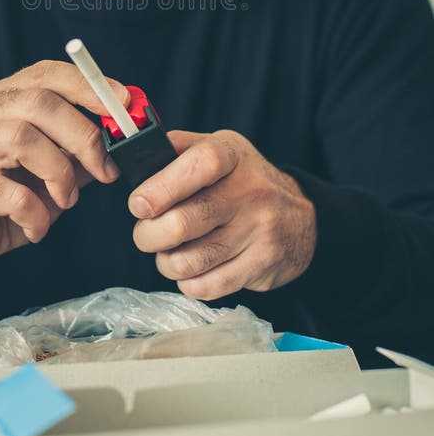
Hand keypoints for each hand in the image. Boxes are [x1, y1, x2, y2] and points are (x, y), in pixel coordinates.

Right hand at [0, 61, 127, 292]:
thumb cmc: (2, 205)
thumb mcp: (49, 174)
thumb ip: (79, 153)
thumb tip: (122, 137)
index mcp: (0, 100)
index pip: (46, 74)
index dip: (88, 85)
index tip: (123, 105)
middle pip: (39, 102)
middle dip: (84, 135)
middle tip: (106, 170)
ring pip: (21, 137)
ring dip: (59, 173)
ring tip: (66, 200)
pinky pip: (6, 191)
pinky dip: (34, 212)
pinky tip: (37, 227)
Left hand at [128, 130, 316, 298]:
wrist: (302, 216)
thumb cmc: (243, 179)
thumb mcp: (218, 148)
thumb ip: (176, 149)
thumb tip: (133, 159)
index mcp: (231, 154)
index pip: (196, 167)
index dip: (160, 188)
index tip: (138, 205)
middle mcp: (250, 190)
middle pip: (183, 223)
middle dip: (149, 235)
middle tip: (145, 234)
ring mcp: (260, 229)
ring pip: (190, 261)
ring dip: (166, 262)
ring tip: (167, 253)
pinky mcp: (263, 264)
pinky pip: (208, 286)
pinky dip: (189, 283)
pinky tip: (191, 269)